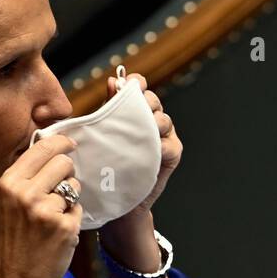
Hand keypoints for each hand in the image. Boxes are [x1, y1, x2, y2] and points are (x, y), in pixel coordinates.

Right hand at [0, 133, 82, 277]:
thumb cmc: (7, 246)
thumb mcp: (3, 206)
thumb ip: (23, 181)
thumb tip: (48, 153)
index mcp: (8, 184)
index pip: (42, 149)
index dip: (60, 142)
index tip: (69, 143)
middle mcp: (26, 193)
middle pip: (63, 163)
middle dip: (67, 173)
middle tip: (60, 188)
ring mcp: (47, 210)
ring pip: (74, 187)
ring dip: (69, 198)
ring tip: (52, 218)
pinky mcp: (66, 227)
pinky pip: (78, 210)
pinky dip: (72, 220)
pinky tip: (57, 235)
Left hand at [108, 72, 180, 217]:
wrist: (114, 196)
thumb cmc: (107, 164)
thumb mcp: (105, 132)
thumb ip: (109, 107)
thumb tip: (112, 81)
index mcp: (136, 111)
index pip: (140, 88)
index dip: (136, 83)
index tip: (128, 82)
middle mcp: (153, 121)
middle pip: (153, 101)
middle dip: (144, 102)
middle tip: (132, 109)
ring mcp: (164, 137)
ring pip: (164, 120)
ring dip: (153, 123)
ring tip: (139, 131)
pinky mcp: (172, 155)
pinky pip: (170, 145)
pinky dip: (161, 145)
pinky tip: (152, 150)